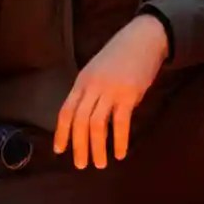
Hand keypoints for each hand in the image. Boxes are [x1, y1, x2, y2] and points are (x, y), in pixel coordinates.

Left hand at [54, 14, 169, 168]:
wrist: (143, 38)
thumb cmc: (120, 56)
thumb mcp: (97, 71)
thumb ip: (90, 92)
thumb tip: (85, 119)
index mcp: (82, 82)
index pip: (66, 111)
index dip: (61, 133)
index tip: (59, 150)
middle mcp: (92, 87)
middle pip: (80, 121)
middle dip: (79, 146)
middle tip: (81, 165)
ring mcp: (110, 90)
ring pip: (97, 125)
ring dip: (97, 148)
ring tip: (100, 164)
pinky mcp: (129, 94)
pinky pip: (121, 123)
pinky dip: (119, 141)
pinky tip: (120, 153)